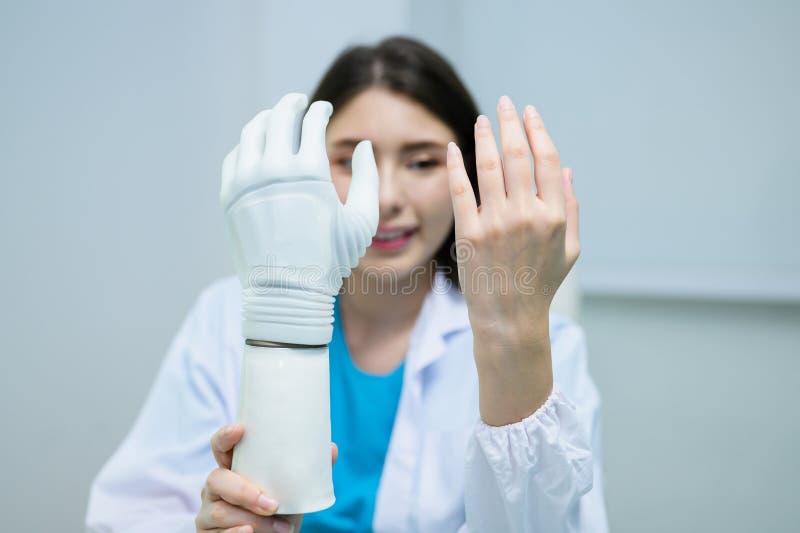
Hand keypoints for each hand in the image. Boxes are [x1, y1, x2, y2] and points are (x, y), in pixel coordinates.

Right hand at [196, 424, 337, 532]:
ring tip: (281, 528)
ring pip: (220, 511)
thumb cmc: (280, 512)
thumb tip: (331, 449)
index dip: (225, 436)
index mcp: (234, 469)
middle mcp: (216, 488)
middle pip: (217, 479)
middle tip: (273, 503)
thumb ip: (308, 472)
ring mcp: (208, 512)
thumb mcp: (294, 492)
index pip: (220, 446)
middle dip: (245, 492)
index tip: (240, 429)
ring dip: (253, 521)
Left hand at [220, 92, 379, 345]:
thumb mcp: (362, 220)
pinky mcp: (229, 196)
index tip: (322, 109)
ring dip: (267, 119)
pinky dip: (248, 145)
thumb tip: (363, 147)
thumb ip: (367, 177)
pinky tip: (257, 146)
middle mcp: (273, 169)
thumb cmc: (330, 258)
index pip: (311, 121)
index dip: (319, 110)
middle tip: (298, 102)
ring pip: (252, 132)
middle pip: (278, 117)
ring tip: (276, 118)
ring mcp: (245, 181)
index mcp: (308, 171)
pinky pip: (235, 157)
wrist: (287, 291)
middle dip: (291, 104)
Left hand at [446, 96, 579, 423]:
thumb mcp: (569, 249)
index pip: (546, 160)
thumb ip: (570, 207)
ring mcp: (495, 223)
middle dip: (512, 124)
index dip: (538, 131)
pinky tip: (455, 148)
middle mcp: (526, 215)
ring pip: (489, 167)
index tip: (530, 113)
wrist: (510, 319)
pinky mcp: (469, 234)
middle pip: (518, 156)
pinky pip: (460, 191)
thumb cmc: (541, 283)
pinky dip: (456, 166)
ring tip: (483, 119)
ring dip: (485, 137)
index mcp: (553, 216)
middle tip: (506, 103)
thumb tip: (565, 169)